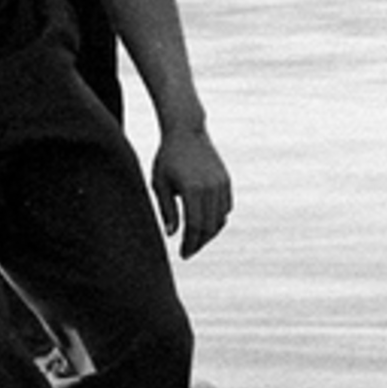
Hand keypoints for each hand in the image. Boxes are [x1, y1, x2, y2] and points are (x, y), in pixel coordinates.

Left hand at [150, 125, 231, 258]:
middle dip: (199, 242)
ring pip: (220, 219)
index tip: (183, 255)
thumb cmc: (167, 159)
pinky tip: (205, 225)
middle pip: (210, 226)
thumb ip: (167, 210)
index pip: (195, 226)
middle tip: (189, 252)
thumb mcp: (160, 184)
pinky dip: (217, 219)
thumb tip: (172, 234)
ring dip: (209, 233)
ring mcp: (222, 184)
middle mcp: (211, 188)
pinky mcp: (226, 181)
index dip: (190, 243)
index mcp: (193, 190)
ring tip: (195, 240)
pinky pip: (225, 207)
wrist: (187, 132)